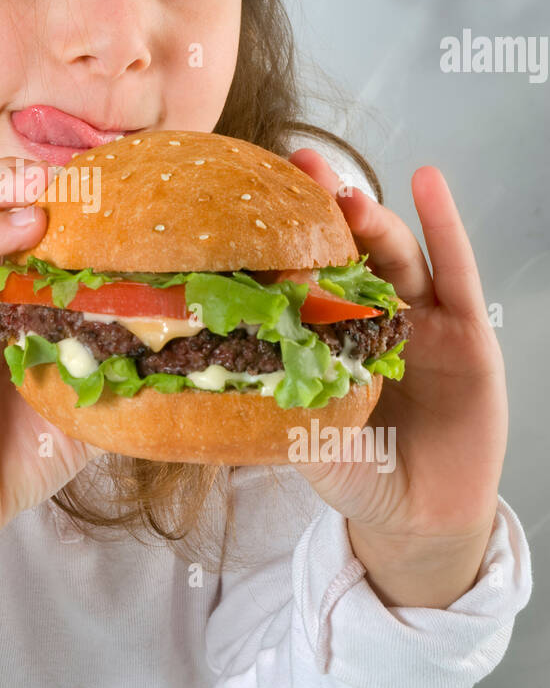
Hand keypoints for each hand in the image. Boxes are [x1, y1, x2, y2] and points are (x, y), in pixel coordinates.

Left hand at [285, 150, 504, 601]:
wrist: (421, 519)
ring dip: (373, 218)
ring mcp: (421, 321)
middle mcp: (372, 319)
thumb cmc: (358, 473)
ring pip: (396, 257)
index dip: (284, 236)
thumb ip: (282, 411)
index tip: (251, 195)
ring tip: (347, 193)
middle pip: (350, 251)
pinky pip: (456, 273)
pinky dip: (444, 225)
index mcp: (329, 337)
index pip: (305, 275)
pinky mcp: (466, 334)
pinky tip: (427, 183)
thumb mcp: (310, 441)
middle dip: (324, 207)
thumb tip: (221, 384)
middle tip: (298, 167)